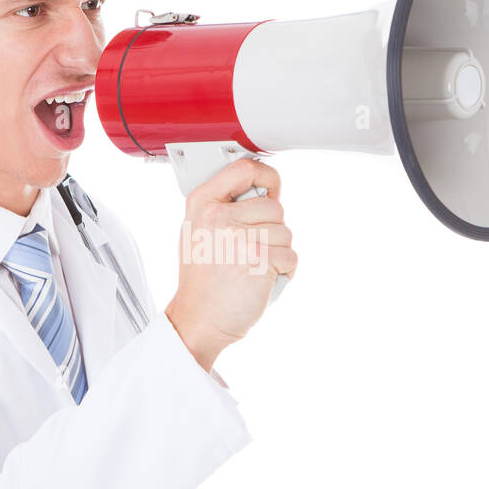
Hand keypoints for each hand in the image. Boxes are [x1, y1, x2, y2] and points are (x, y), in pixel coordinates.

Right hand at [165, 157, 296, 370]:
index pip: (244, 168)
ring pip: (285, 232)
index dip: (266, 176)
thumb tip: (262, 190)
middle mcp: (219, 216)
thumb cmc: (202, 280)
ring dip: (278, 252)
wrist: (198, 320)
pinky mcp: (260, 259)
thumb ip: (223, 207)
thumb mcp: (197, 232)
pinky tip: (263, 281)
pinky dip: (285, 272)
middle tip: (251, 250)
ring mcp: (240, 237)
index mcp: (202, 203)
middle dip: (272, 230)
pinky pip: (291, 256)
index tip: (271, 188)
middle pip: (274, 206)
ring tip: (253, 268)